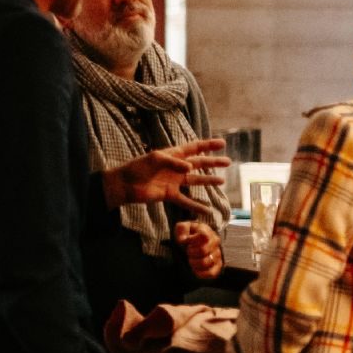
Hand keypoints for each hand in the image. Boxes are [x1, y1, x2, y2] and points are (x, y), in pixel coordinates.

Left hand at [103, 137, 229, 214]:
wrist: (124, 185)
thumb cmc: (137, 168)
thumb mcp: (154, 159)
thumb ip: (173, 162)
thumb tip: (190, 168)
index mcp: (173, 155)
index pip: (194, 148)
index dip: (208, 145)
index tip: (222, 142)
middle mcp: (176, 167)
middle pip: (199, 163)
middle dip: (213, 162)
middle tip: (228, 162)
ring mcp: (174, 181)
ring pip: (195, 181)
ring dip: (208, 181)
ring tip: (222, 181)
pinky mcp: (170, 195)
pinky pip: (186, 200)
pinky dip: (196, 205)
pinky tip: (207, 210)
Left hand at [175, 220, 223, 279]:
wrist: (194, 243)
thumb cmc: (188, 234)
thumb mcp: (182, 227)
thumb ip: (182, 229)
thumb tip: (185, 240)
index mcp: (207, 231)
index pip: (203, 236)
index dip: (192, 240)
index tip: (187, 241)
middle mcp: (215, 242)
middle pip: (203, 250)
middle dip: (191, 252)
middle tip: (187, 251)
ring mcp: (217, 254)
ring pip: (206, 262)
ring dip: (194, 263)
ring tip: (190, 260)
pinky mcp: (217, 266)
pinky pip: (212, 273)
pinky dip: (201, 273)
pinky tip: (194, 270)